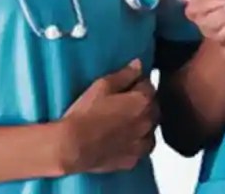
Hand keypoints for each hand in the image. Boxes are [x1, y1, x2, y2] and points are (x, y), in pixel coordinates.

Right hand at [57, 59, 157, 174]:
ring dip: (143, 122)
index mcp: (143, 101)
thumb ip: (124, 75)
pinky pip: (142, 147)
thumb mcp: (102, 86)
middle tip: (124, 103)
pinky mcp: (134, 160)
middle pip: (152, 107)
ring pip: (150, 128)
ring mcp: (142, 143)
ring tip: (124, 122)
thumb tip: (138, 65)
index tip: (127, 86)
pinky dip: (137, 142)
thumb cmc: (86, 113)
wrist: (72, 146)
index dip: (137, 83)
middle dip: (142, 102)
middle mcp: (148, 122)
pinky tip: (124, 139)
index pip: (148, 86)